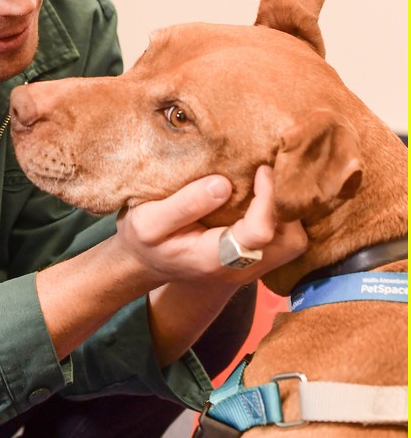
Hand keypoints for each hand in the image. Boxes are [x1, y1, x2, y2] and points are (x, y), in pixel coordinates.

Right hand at [116, 166, 306, 284]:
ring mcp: (249, 268)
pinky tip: (262, 196)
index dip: (267, 198)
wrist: (145, 264)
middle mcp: (240, 268)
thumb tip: (224, 183)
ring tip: (268, 185)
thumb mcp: (149, 221)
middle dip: (287, 207)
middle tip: (269, 177)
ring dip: (287, 212)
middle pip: (290, 243)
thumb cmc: (145, 240)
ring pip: (292, 243)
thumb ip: (185, 204)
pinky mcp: (252, 260)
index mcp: (215, 258)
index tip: (262, 168)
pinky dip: (281, 217)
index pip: (259, 232)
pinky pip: (283, 240)